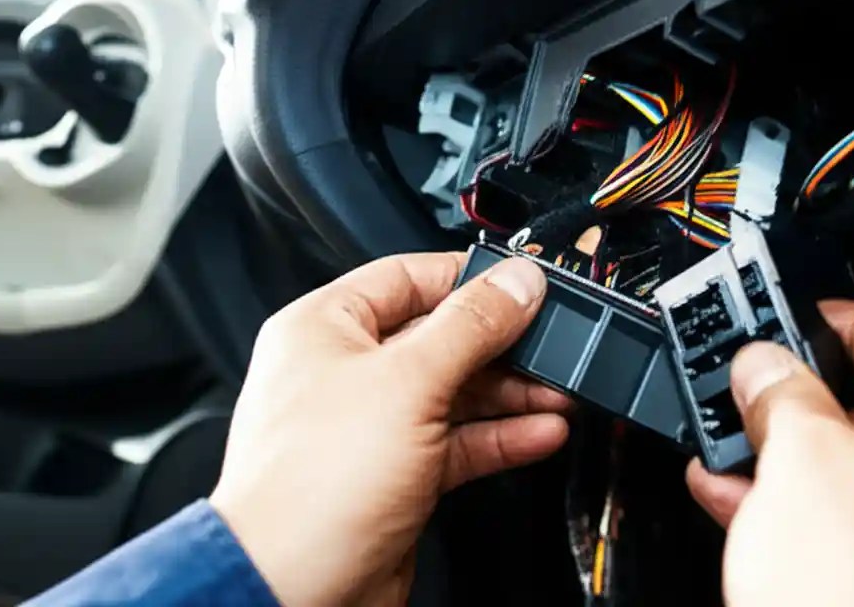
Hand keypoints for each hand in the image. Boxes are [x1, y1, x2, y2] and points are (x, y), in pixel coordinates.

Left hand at [210, 253, 569, 605]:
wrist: (293, 590)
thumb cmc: (310, 489)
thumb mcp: (408, 383)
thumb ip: (471, 325)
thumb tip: (516, 281)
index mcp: (324, 328)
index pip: (408, 277)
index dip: (469, 278)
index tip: (523, 285)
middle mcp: (345, 373)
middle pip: (440, 337)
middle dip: (502, 343)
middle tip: (554, 344)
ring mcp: (371, 427)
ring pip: (456, 392)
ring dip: (512, 393)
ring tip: (560, 390)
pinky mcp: (396, 476)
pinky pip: (458, 442)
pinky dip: (501, 436)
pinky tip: (540, 432)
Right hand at [687, 301, 853, 606]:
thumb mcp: (804, 470)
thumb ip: (782, 398)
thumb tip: (765, 366)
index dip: (827, 321)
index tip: (783, 318)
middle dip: (799, 408)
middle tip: (743, 402)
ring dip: (797, 470)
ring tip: (728, 468)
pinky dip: (822, 521)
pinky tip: (757, 524)